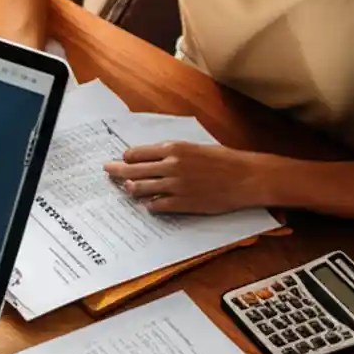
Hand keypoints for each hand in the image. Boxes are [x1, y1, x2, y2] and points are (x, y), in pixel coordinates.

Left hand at [103, 142, 272, 214]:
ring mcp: (175, 186)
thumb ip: (172, 153)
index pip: (136, 153)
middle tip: (107, 172)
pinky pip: (156, 206)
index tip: (121, 160)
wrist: (246, 177)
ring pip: (140, 189)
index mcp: (173, 149)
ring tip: (126, 189)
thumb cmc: (224, 160)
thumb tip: (152, 157)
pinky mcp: (182, 203)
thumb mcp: (195, 148)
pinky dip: (149, 205)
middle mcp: (170, 166)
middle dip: (117, 172)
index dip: (126, 157)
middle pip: (132, 170)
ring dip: (131, 189)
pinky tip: (148, 204)